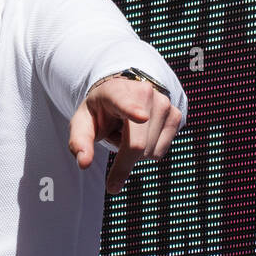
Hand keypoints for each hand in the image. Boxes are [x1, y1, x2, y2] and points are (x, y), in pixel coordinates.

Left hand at [68, 75, 181, 194]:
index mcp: (115, 91)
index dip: (132, 110)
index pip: (123, 102)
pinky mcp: (176, 115)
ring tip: (127, 133)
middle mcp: (143, 93)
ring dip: (135, 153)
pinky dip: (148, 151)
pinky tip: (141, 134)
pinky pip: (160, 152)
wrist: (125, 95)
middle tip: (112, 147)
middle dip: (122, 162)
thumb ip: (79, 142)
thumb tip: (84, 163)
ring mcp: (163, 103)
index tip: (141, 117)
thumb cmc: (101, 111)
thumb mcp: (83, 122)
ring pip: (150, 152)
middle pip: (137, 144)